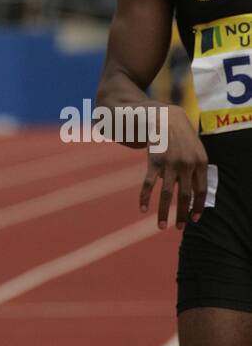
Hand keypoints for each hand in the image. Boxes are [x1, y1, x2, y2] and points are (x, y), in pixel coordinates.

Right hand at [139, 105, 209, 229]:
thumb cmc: (181, 137)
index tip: (194, 220)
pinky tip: (143, 208)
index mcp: (200, 162)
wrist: (164, 117)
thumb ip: (196, 170)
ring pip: (167, 194)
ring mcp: (170, 163)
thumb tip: (191, 195)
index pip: (201, 191)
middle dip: (181, 215)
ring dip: (164, 212)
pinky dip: (145, 197)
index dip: (198, 207)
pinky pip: (149, 183)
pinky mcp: (154, 161)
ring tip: (162, 226)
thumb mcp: (195, 150)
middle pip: (184, 196)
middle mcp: (186, 164)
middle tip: (178, 228)